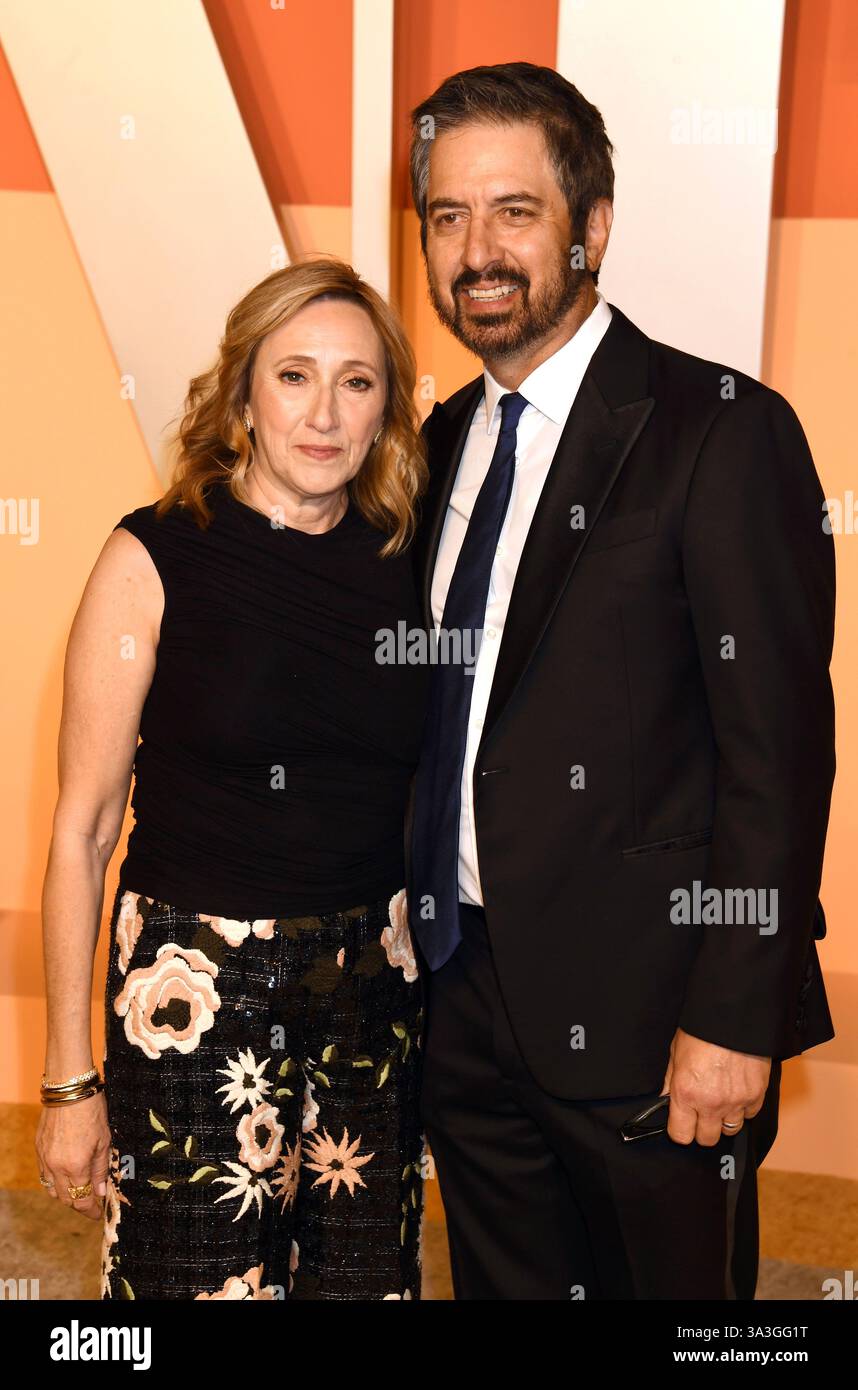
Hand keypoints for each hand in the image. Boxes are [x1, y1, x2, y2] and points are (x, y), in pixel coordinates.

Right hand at [35, 1090, 110, 1221]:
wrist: (69, 1089)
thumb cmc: (92, 1112)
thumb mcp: (104, 1141)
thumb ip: (100, 1170)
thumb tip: (100, 1192)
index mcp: (75, 1167)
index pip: (81, 1200)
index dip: (90, 1210)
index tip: (98, 1213)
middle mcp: (56, 1167)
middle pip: (65, 1199)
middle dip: (79, 1205)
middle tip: (92, 1204)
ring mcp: (44, 1158)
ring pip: (52, 1189)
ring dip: (65, 1194)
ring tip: (79, 1191)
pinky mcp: (39, 1148)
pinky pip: (44, 1174)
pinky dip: (54, 1181)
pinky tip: (66, 1176)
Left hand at [660, 1027, 770, 1145]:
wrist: (732, 1014)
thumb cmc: (701, 1030)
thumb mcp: (675, 1053)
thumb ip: (671, 1081)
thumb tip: (665, 1099)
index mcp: (686, 1093)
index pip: (681, 1135)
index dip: (680, 1130)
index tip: (681, 1122)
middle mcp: (711, 1103)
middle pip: (707, 1139)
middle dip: (702, 1129)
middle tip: (701, 1113)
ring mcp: (736, 1101)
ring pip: (730, 1130)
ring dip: (724, 1120)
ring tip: (720, 1102)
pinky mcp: (757, 1095)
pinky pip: (750, 1115)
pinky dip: (743, 1108)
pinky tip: (737, 1092)